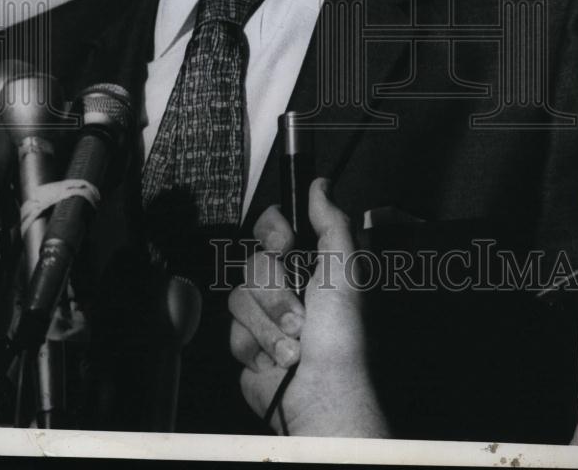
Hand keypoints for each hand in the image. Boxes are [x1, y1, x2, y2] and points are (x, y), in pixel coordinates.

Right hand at [229, 178, 388, 436]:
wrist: (322, 393)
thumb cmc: (342, 335)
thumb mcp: (345, 269)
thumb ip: (331, 221)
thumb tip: (320, 184)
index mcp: (309, 263)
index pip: (271, 225)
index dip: (273, 231)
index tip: (286, 246)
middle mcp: (285, 284)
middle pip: (253, 261)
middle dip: (276, 292)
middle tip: (302, 314)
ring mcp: (263, 314)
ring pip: (239, 295)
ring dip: (269, 324)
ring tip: (295, 345)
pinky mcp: (246, 342)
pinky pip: (232, 329)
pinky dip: (256, 346)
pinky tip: (277, 360)